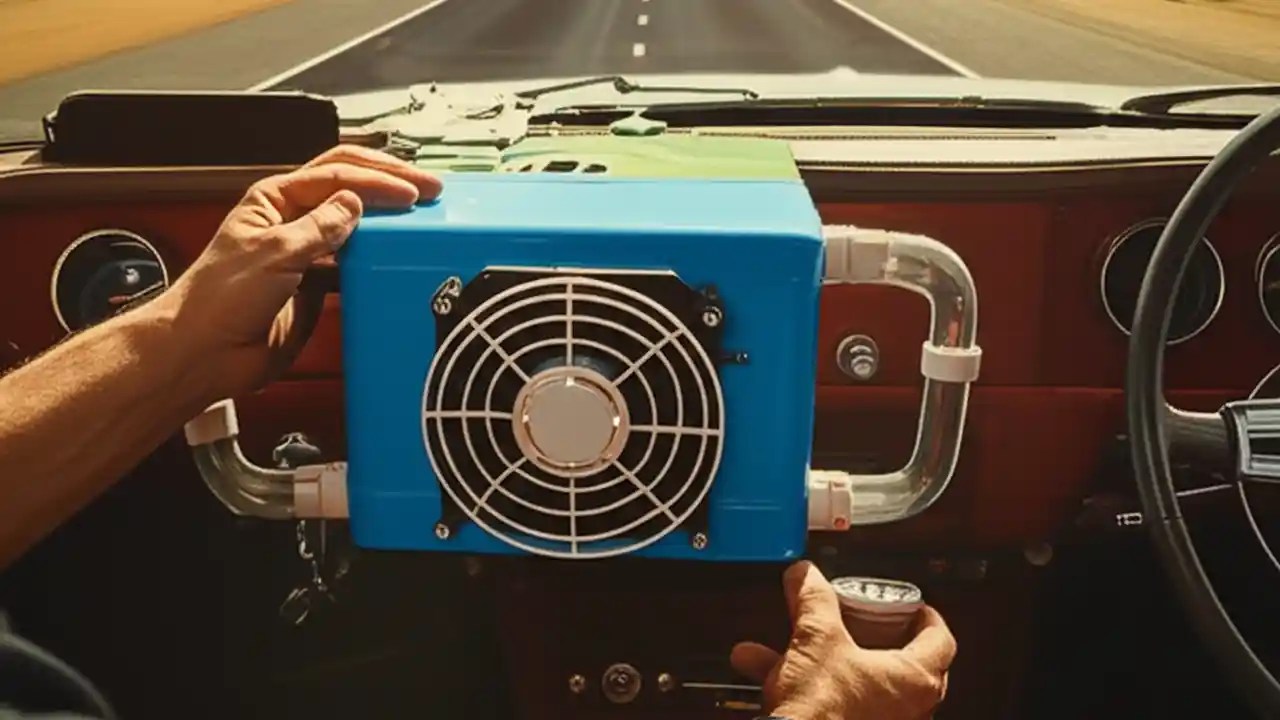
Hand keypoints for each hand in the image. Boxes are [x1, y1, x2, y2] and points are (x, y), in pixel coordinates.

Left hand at [160, 145, 440, 400]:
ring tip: (420, 219)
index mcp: (274, 200)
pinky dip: (376, 260)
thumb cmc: (216, 301)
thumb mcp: (273, 253)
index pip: (336, 174)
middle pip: (349, 188)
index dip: (378, 179)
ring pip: (355, 225)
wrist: (205, 353)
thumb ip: (319, 227)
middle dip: (390, 183)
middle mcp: (291, 221)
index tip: (411, 192)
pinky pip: (354, 265)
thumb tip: (355, 204)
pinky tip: (395, 259)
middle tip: (428, 190)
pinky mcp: (315, 286)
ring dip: (387, 221)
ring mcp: (305, 253)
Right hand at [730, 561, 955, 719]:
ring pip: (858, 684)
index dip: (928, 618)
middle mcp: (908, 710)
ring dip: (822, 660)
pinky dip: (804, 685)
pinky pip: (833, 704)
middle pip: (904, 665)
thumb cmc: (823, 709)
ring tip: (788, 644)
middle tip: (864, 624)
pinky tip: (761, 669)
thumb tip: (806, 575)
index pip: (941, 641)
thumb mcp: (816, 639)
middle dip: (877, 640)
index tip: (914, 606)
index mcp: (914, 679)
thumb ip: (814, 600)